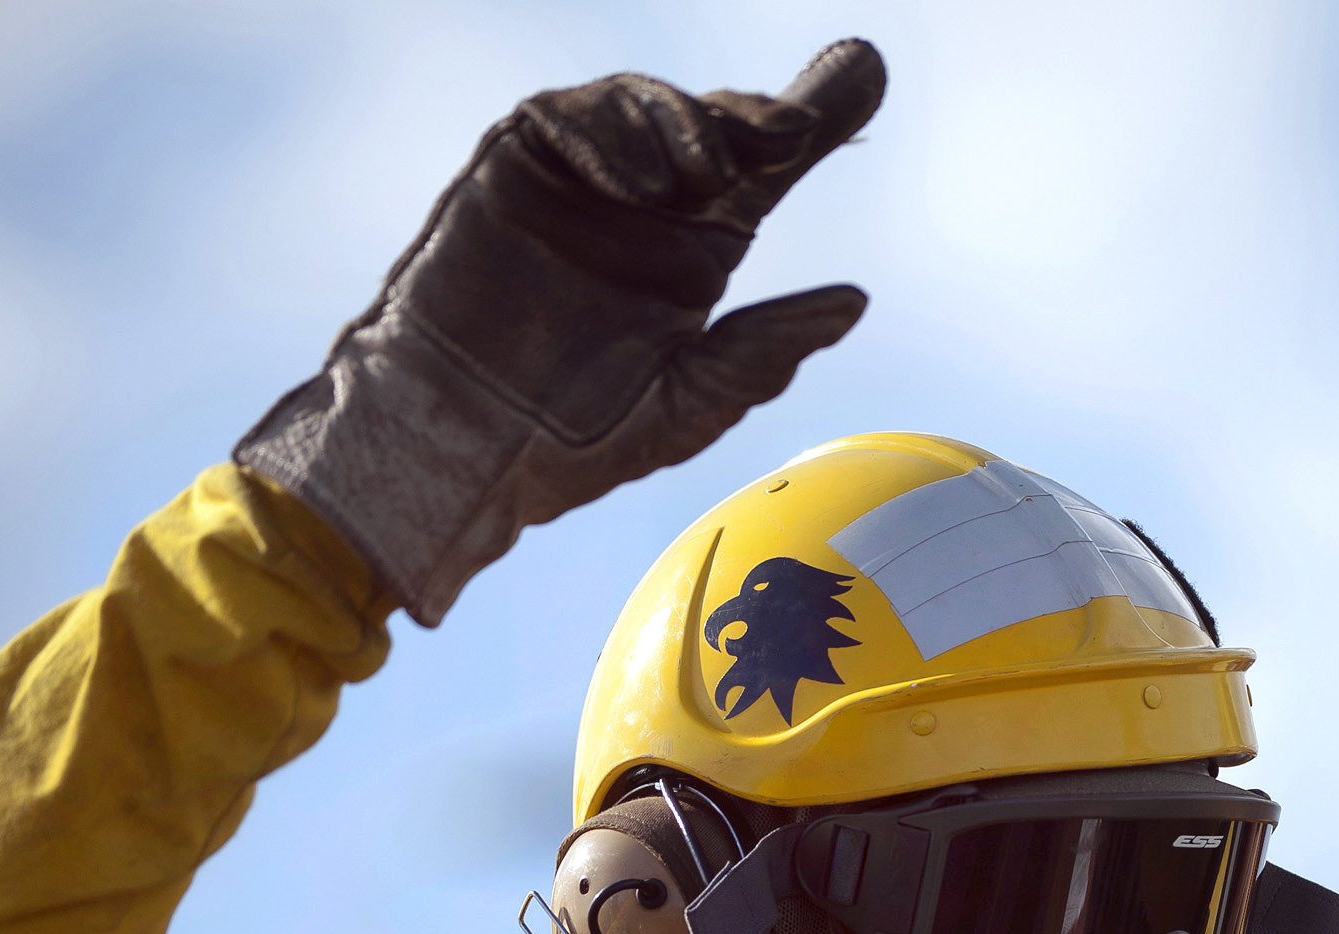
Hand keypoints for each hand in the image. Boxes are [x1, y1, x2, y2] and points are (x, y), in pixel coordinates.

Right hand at [236, 40, 885, 624]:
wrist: (470, 450)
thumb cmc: (574, 441)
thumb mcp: (690, 402)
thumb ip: (764, 353)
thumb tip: (854, 301)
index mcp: (694, 250)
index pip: (763, 170)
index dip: (811, 123)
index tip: (867, 78)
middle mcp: (645, 204)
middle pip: (718, 123)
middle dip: (765, 115)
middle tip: (797, 131)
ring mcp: (581, 181)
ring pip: (648, 105)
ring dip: (693, 124)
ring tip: (716, 175)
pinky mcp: (515, 168)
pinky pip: (569, 116)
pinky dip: (613, 133)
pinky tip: (645, 182)